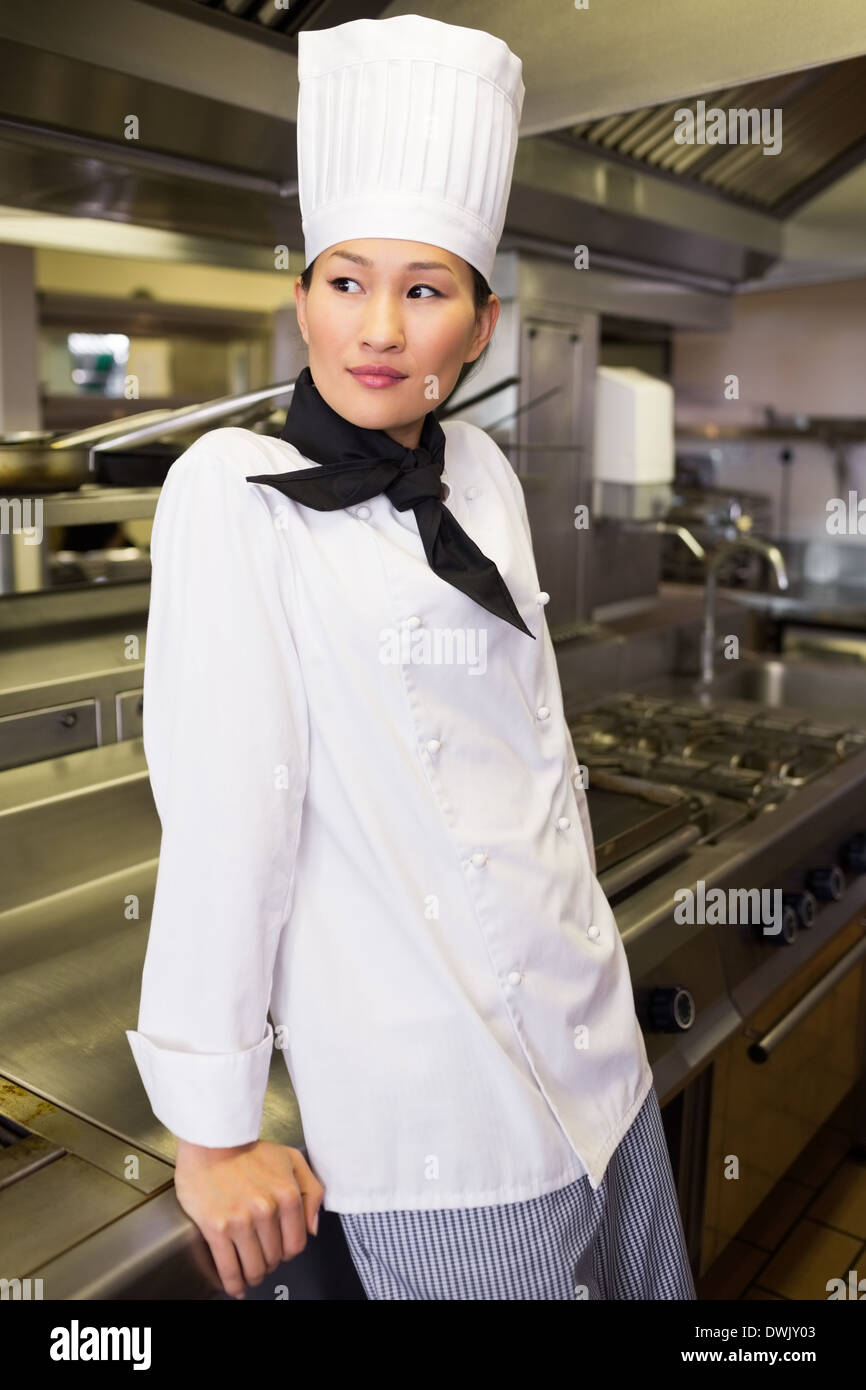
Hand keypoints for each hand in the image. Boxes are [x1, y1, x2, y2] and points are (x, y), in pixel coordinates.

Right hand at [173, 1138, 323, 1298]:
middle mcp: (266, 1210)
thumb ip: (312, 1192)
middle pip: (275, 1258)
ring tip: (250, 1272)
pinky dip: (233, 1283)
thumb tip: (313, 1228)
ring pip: (254, 1267)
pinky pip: (228, 1268)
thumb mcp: (292, 1160)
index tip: (280, 1251)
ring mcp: (240, 1221)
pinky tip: (236, 1286)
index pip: (297, 1244)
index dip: (288, 1252)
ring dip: (253, 1274)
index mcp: (287, 1195)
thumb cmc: (249, 1150)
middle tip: (261, 1256)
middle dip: (270, 1261)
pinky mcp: (216, 1228)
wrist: (211, 1141)